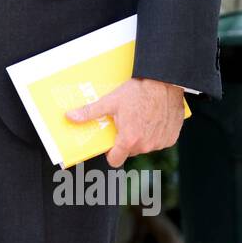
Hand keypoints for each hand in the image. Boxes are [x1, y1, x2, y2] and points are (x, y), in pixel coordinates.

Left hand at [66, 77, 185, 167]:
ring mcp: (160, 142)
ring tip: (139, 118)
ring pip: (145, 146)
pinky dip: (156, 133)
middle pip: (130, 151)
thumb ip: (90, 112)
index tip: (111, 141)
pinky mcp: (172, 137)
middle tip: (125, 122)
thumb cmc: (138, 91)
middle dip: (126, 140)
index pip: (115, 160)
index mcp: (129, 140)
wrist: (164, 82)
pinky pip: (159, 141)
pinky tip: (153, 119)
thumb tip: (70, 117)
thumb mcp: (110, 101)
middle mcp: (146, 145)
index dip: (111, 152)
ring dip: (141, 137)